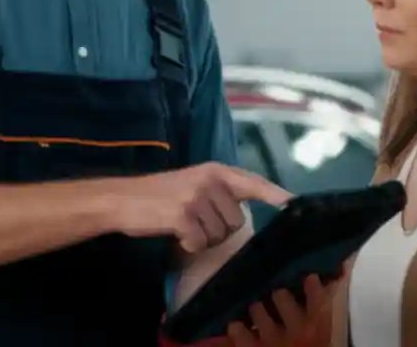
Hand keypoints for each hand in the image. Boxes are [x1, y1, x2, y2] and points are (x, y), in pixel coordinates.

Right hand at [108, 162, 291, 253]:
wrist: (121, 199)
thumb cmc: (158, 196)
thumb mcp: (192, 184)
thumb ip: (219, 193)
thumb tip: (241, 216)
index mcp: (215, 170)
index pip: (253, 183)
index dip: (275, 195)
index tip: (294, 204)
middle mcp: (210, 180)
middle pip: (236, 221)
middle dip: (217, 229)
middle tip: (192, 220)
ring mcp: (197, 197)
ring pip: (219, 235)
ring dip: (201, 238)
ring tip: (181, 224)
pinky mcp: (183, 216)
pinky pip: (200, 244)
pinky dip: (188, 246)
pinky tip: (174, 233)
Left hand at [225, 275, 335, 346]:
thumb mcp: (324, 343)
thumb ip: (322, 326)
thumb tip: (324, 295)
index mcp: (320, 333)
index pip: (318, 297)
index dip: (311, 285)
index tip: (309, 279)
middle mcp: (297, 330)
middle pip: (281, 296)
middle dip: (278, 299)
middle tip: (278, 301)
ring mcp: (271, 339)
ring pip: (257, 309)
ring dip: (257, 311)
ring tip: (257, 314)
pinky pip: (237, 330)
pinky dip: (236, 329)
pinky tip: (236, 329)